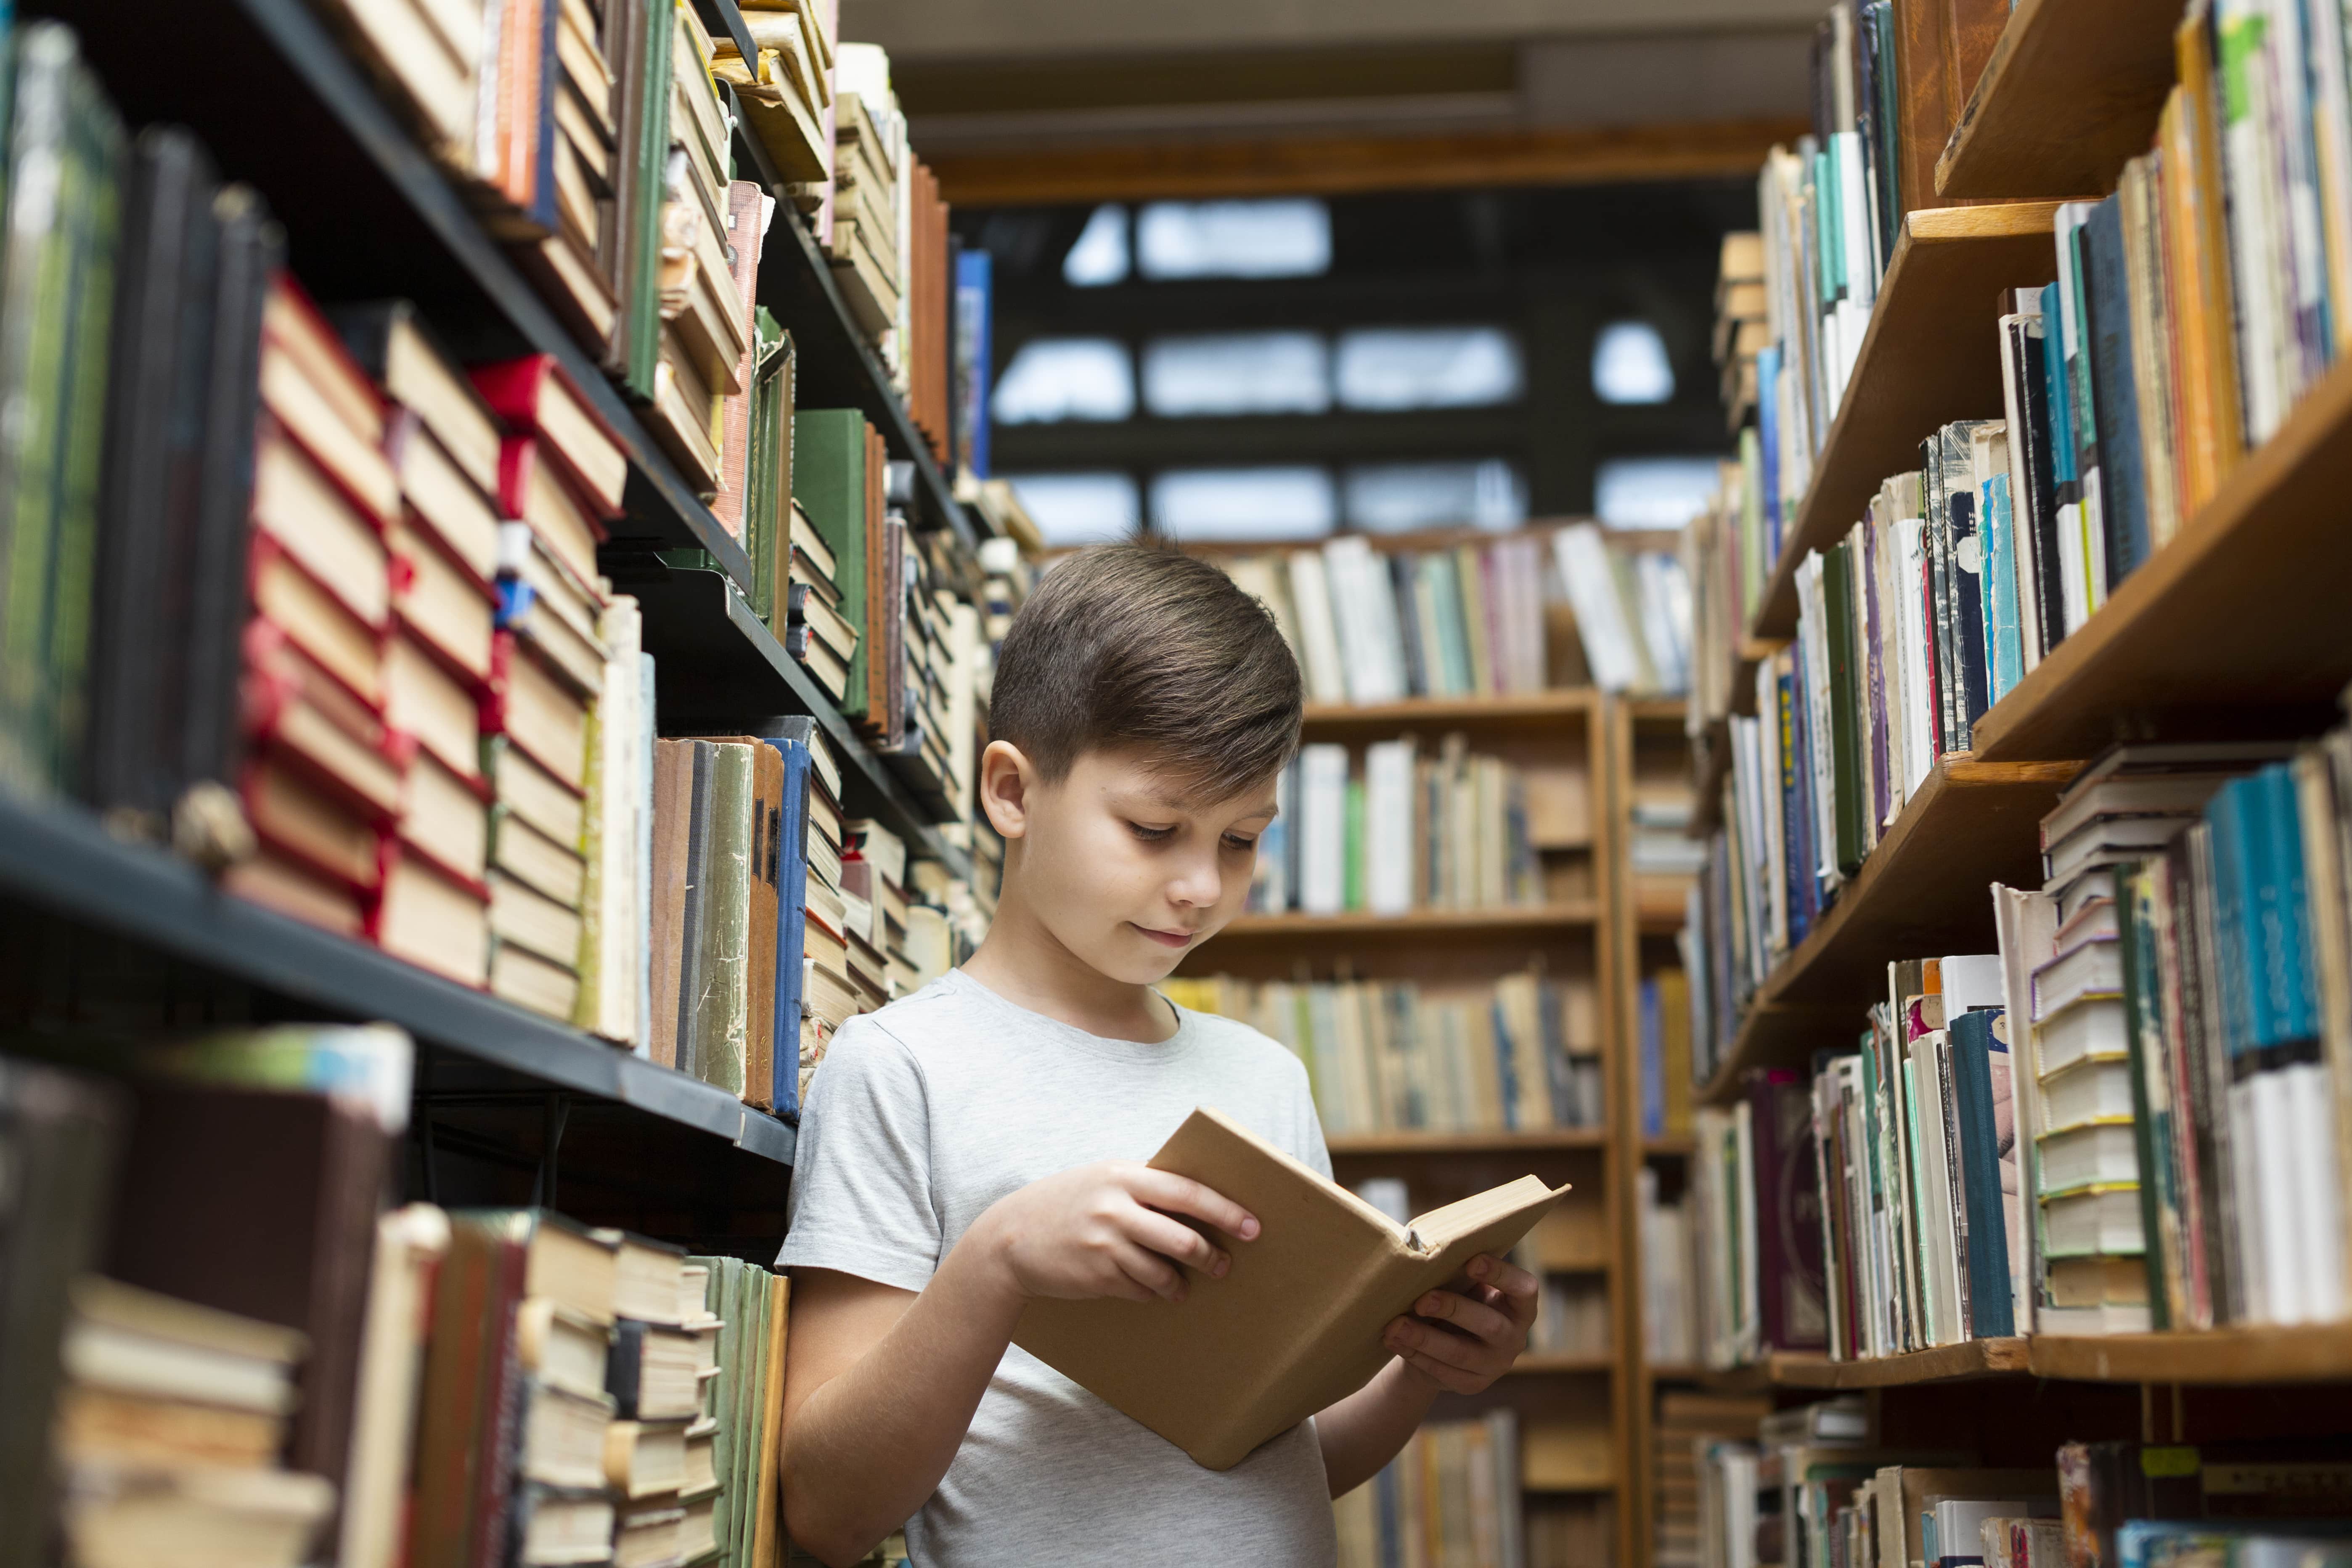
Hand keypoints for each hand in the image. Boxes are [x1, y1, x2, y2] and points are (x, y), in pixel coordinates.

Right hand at [969, 1161, 1259, 1307]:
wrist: (1010, 1237)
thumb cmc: (1066, 1204)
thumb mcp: (1103, 1181)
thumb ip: (1144, 1188)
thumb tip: (1199, 1204)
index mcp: (1123, 1176)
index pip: (1187, 1192)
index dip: (1225, 1210)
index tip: (1253, 1226)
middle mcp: (1115, 1208)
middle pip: (1183, 1238)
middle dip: (1212, 1256)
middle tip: (1225, 1265)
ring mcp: (1105, 1244)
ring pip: (1165, 1271)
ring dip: (1181, 1283)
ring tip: (1184, 1286)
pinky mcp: (1097, 1276)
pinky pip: (1141, 1289)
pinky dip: (1153, 1292)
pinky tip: (1152, 1289)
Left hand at [1382, 1254, 1537, 1393]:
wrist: (1448, 1343)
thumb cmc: (1461, 1300)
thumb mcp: (1469, 1286)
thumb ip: (1461, 1274)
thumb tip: (1428, 1251)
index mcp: (1520, 1306)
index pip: (1525, 1289)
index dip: (1501, 1274)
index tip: (1471, 1261)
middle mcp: (1514, 1338)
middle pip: (1490, 1325)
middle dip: (1453, 1310)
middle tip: (1421, 1301)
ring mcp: (1495, 1365)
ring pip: (1460, 1354)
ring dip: (1424, 1338)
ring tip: (1395, 1325)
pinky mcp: (1471, 1384)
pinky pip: (1442, 1371)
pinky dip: (1414, 1354)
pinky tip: (1393, 1340)